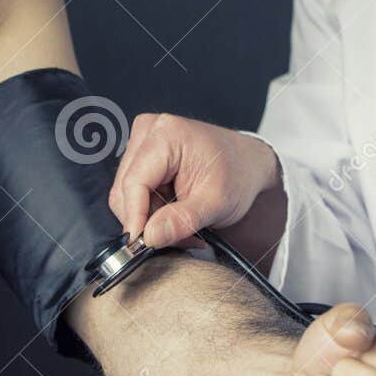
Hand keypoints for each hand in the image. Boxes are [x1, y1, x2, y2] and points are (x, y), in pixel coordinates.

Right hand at [108, 113, 281, 248]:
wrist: (248, 164)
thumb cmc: (238, 175)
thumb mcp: (217, 203)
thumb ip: (182, 220)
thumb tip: (150, 236)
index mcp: (168, 134)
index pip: (135, 181)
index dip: (135, 216)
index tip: (141, 244)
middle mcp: (150, 131)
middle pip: (126, 188)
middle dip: (146, 220)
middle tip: (177, 238)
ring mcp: (144, 140)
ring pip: (126, 193)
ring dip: (150, 218)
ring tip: (182, 226)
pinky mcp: (143, 154)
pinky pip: (133, 191)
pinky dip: (151, 210)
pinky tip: (173, 214)